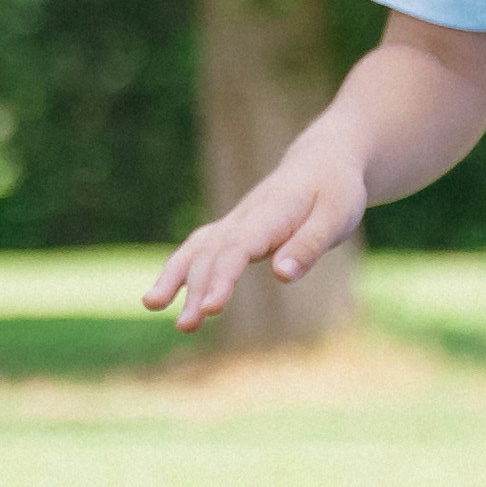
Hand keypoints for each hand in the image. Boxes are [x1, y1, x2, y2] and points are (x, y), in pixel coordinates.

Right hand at [151, 138, 368, 330]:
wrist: (321, 161)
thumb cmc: (335, 192)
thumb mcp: (335, 218)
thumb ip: (308, 246)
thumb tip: (281, 275)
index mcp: (270, 215)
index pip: (239, 249)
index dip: (222, 279)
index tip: (211, 308)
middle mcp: (244, 218)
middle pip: (212, 254)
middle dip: (195, 289)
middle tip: (186, 325)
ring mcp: (234, 222)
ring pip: (197, 248)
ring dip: (173, 276)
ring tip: (150, 305)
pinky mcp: (232, 229)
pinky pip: (199, 247)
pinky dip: (179, 267)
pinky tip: (163, 292)